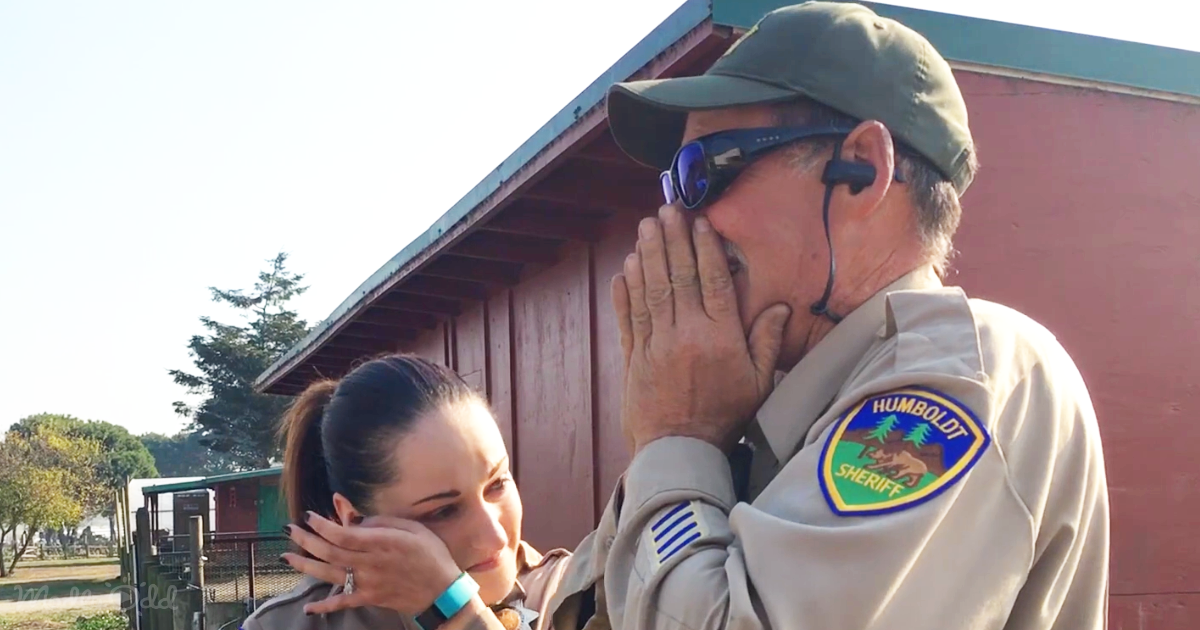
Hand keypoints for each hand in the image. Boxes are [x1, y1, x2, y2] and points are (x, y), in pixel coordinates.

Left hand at [281, 512, 461, 615]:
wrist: (442, 591)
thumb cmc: (430, 554)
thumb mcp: (412, 528)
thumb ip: (381, 522)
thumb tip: (355, 517)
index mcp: (381, 543)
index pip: (343, 533)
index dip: (322, 525)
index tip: (309, 515)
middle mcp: (370, 563)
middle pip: (330, 551)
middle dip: (306, 540)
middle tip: (289, 529)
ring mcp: (368, 583)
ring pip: (329, 574)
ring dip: (305, 566)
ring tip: (285, 558)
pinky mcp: (369, 598)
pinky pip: (342, 603)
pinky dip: (324, 607)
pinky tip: (308, 608)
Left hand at [614, 205, 789, 453]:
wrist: (681, 451)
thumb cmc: (725, 418)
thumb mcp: (758, 383)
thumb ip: (766, 342)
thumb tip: (781, 307)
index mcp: (720, 337)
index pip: (713, 281)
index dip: (706, 248)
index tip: (701, 222)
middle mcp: (686, 333)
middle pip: (678, 276)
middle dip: (672, 240)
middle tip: (667, 210)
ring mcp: (656, 343)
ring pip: (651, 290)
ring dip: (647, 255)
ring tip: (646, 227)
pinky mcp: (633, 357)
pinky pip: (629, 316)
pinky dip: (626, 291)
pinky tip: (625, 268)